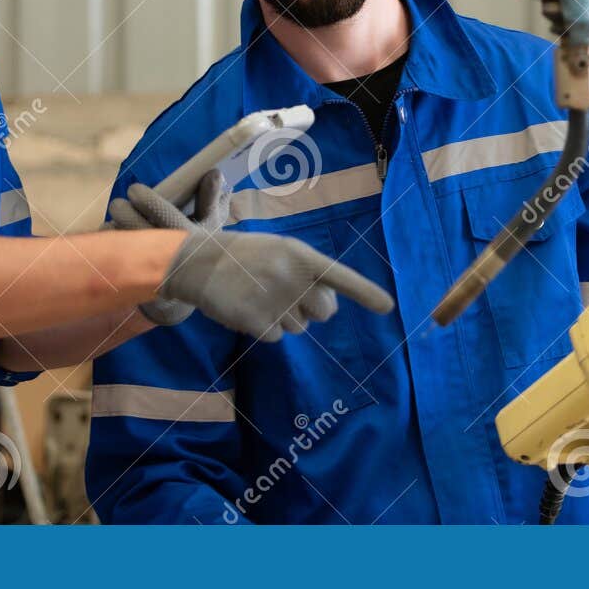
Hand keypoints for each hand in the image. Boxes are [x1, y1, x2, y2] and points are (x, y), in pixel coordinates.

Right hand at [112, 177, 395, 341]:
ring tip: (259, 295)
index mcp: (300, 255)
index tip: (389, 307)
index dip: (366, 293)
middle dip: (312, 309)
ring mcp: (273, 299)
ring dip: (285, 318)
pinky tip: (249, 309)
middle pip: (325, 312)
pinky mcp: (255, 320)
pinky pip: (278, 337)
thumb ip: (308, 274)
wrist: (200, 262)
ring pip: (300, 327)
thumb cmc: (247, 257)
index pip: (341, 276)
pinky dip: (266, 329)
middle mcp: (291, 277)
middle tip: (287, 294)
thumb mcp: (280, 251)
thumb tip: (328, 309)